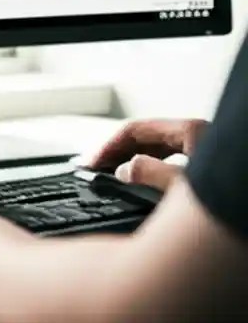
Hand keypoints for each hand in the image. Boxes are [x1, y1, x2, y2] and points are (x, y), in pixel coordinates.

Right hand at [85, 118, 208, 190]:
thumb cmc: (231, 192)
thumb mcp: (185, 183)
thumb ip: (150, 174)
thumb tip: (124, 170)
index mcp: (189, 130)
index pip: (135, 129)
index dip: (109, 145)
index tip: (91, 162)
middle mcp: (195, 133)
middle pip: (145, 136)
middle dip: (117, 151)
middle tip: (95, 168)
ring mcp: (202, 146)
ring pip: (156, 147)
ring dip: (131, 158)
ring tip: (111, 174)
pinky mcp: (207, 162)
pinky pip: (168, 157)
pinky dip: (148, 165)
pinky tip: (140, 178)